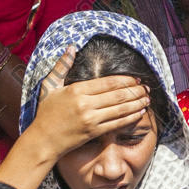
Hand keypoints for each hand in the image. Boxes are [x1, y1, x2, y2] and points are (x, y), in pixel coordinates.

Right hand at [24, 53, 148, 162]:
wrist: (42, 141)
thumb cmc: (44, 114)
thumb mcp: (49, 87)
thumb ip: (61, 67)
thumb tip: (71, 47)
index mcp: (76, 90)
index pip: (108, 82)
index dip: (126, 80)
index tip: (137, 79)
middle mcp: (85, 104)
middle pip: (118, 94)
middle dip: (136, 91)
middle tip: (147, 88)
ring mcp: (90, 119)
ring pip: (121, 108)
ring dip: (137, 103)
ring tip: (147, 99)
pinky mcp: (93, 132)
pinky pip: (117, 123)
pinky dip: (131, 117)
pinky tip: (139, 112)